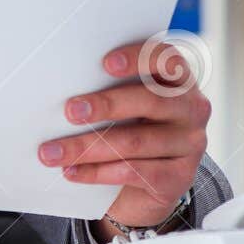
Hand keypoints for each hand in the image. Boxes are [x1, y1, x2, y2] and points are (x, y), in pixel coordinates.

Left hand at [36, 40, 210, 242]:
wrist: (152, 185)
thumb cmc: (134, 129)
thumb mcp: (129, 105)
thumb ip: (111, 89)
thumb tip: (63, 90)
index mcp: (179, 80)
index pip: (167, 59)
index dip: (139, 58)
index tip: (105, 64)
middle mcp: (191, 109)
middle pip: (150, 101)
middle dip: (106, 105)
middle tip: (70, 111)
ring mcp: (190, 144)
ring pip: (134, 142)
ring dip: (87, 147)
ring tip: (52, 152)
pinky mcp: (180, 177)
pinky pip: (134, 172)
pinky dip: (97, 172)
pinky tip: (72, 171)